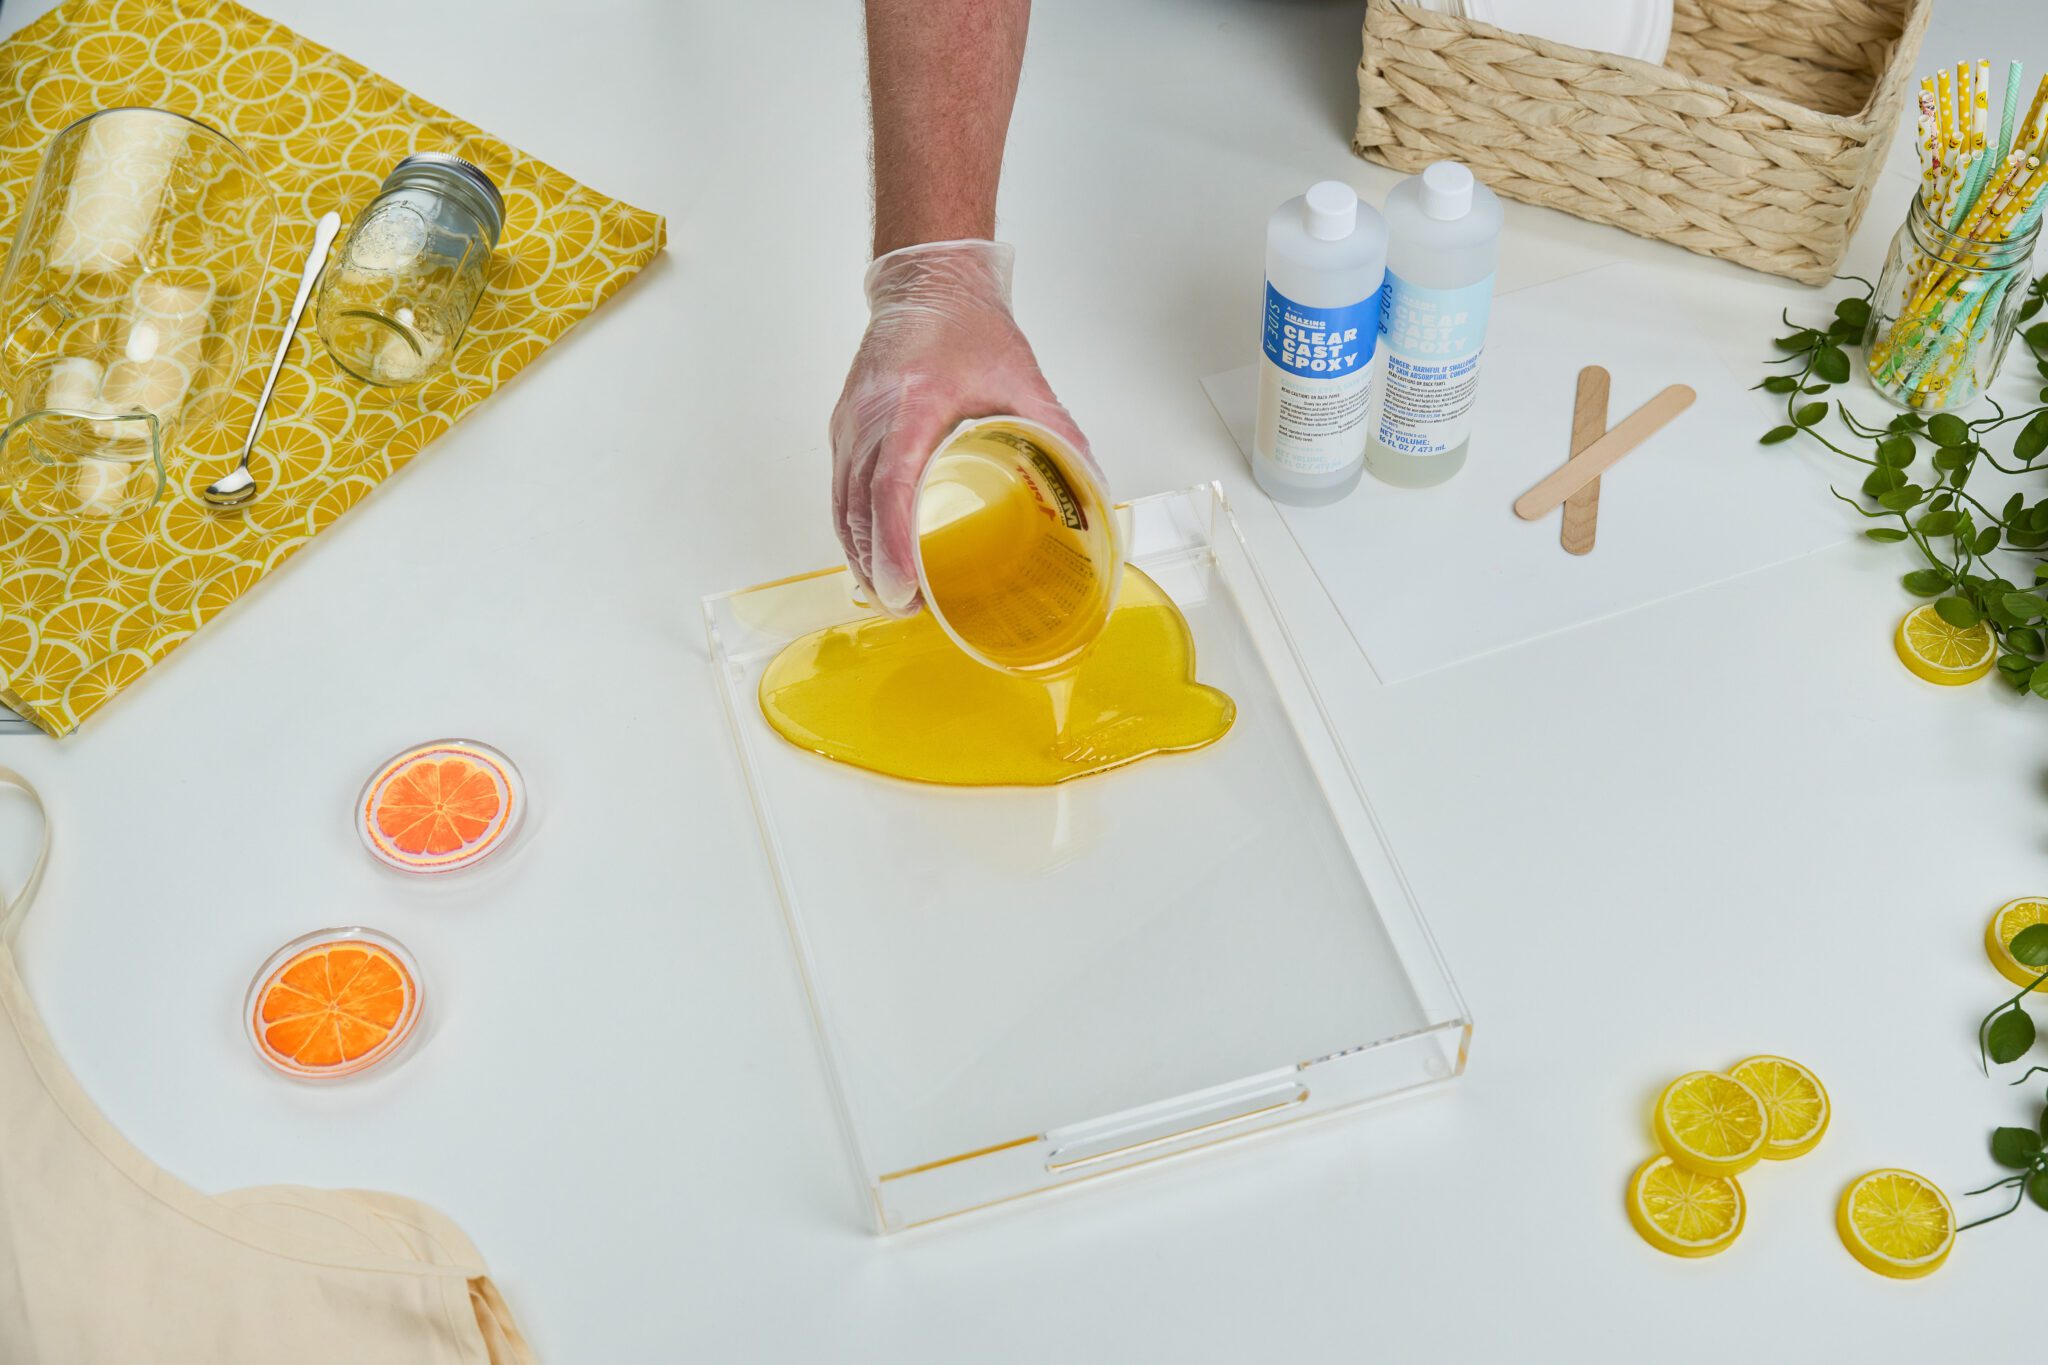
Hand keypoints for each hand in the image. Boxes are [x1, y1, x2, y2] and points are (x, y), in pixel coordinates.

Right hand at [830, 239, 1095, 614]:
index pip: (891, 484)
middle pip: (859, 507)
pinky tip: (872, 558)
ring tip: (891, 595)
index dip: (893, 541)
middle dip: (876, 565)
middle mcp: (871, 418)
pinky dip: (852, 530)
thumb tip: (1094, 486)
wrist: (927, 284)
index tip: (903, 585)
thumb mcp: (1024, 380)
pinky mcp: (845, 429)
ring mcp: (851, 424)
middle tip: (907, 607)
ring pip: (842, 504)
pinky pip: (840, 490)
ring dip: (860, 555)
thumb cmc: (968, 327)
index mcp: (912, 405)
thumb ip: (1060, 434)